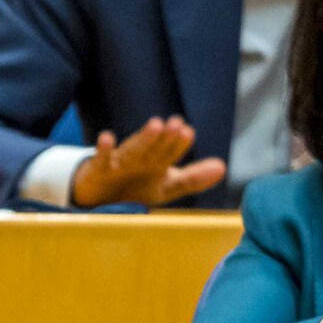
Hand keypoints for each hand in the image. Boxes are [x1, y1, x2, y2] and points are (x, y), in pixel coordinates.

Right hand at [69, 115, 226, 208]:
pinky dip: (104, 150)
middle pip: (154, 148)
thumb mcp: (167, 187)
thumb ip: (193, 178)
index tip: (188, 132)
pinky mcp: (99, 170)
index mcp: (157, 163)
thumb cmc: (136, 189)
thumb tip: (222, 167)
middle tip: (177, 123)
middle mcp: (140, 160)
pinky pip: (102, 160)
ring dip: (144, 138)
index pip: (171, 152)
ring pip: (133, 150)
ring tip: (155, 125)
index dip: (179, 144)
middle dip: (165, 137)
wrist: (100, 200)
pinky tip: (107, 138)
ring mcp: (120, 163)